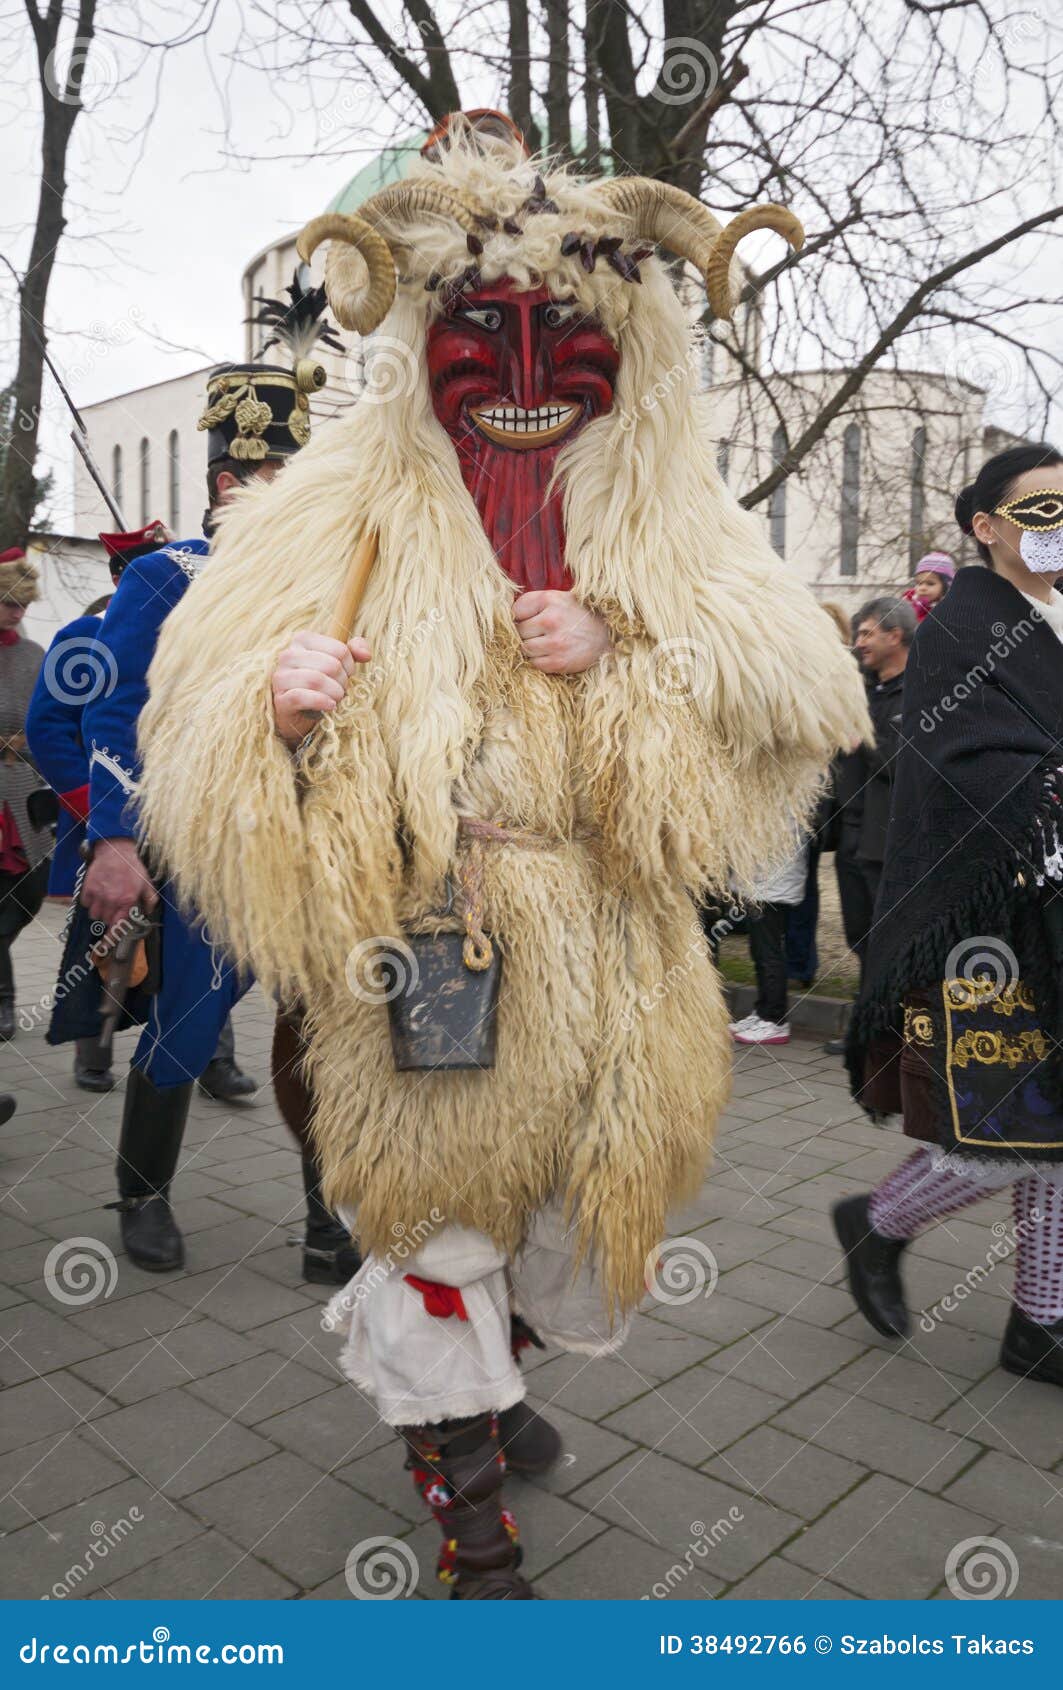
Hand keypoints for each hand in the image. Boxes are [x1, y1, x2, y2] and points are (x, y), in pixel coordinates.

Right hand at [82, 837, 156, 933]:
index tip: (106, 946)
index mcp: (127, 901)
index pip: (118, 926)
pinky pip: (86, 903)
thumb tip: (149, 912)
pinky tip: (97, 893)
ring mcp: (98, 895)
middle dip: (110, 916)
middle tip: (114, 906)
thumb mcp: (147, 883)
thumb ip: (150, 900)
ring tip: (106, 899)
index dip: (112, 938)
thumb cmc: (132, 866)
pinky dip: (90, 901)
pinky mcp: (88, 888)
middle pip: (106, 920)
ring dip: (99, 910)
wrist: (115, 850)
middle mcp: (112, 900)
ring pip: (94, 914)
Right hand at [272, 630, 371, 747]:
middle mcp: (288, 655)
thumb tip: (366, 654)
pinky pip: (303, 697)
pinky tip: (330, 706)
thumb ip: (353, 652)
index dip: (350, 665)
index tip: (347, 674)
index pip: (339, 649)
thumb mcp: (337, 662)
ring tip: (337, 698)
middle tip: (342, 689)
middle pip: (330, 665)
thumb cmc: (319, 682)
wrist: (297, 711)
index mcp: (302, 639)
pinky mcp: (281, 699)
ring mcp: (281, 677)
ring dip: (335, 693)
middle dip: (343, 681)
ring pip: (316, 680)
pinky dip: (322, 702)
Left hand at [512, 590, 612, 673]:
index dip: (519, 617)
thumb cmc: (579, 615)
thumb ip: (534, 602)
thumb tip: (506, 615)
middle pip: (519, 631)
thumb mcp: (560, 598)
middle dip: (526, 633)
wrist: (608, 636)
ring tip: (545, 643)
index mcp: (550, 600)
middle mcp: (551, 620)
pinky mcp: (559, 662)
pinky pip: (535, 663)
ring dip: (531, 648)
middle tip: (539, 633)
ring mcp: (555, 643)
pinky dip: (539, 660)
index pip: (516, 611)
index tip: (528, 620)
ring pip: (525, 648)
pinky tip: (551, 653)